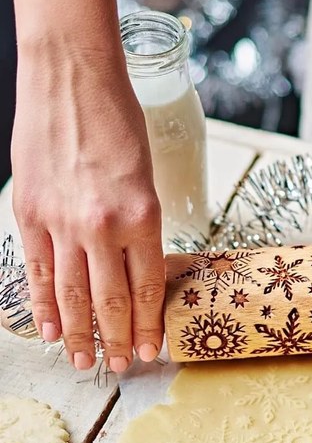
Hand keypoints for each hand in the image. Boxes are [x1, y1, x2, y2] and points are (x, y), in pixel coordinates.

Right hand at [11, 36, 164, 371]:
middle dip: (117, 339)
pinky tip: (49, 329)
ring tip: (85, 362)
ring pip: (71, 293)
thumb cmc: (119, 119)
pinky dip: (43, 303)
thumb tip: (136, 263)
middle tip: (123, 365)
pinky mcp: (29, 213)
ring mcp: (61, 222)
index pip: (146, 286)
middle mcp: (102, 226)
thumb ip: (140, 222)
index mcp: (143, 215)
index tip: (151, 348)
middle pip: (110, 299)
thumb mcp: (147, 174)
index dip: (147, 323)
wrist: (71, 78)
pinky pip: (37, 270)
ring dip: (78, 333)